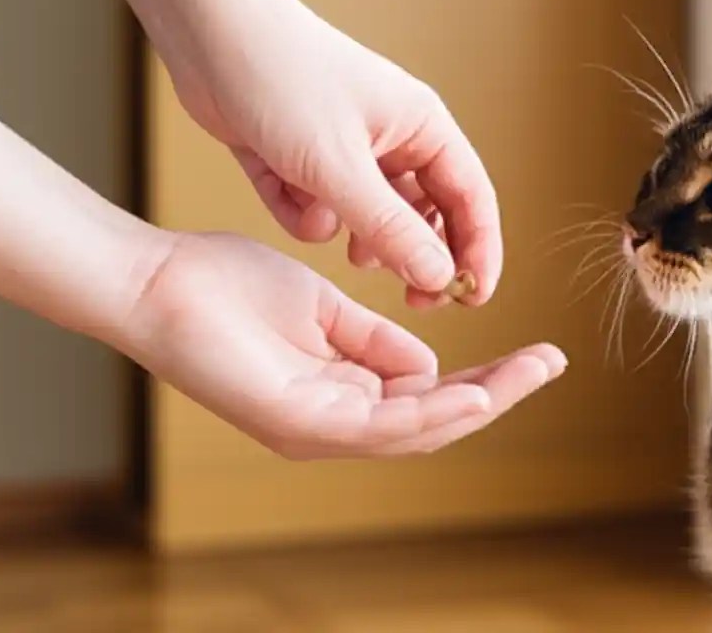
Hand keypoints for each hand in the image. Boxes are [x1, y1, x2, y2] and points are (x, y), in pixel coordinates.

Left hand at [72, 0, 499, 304]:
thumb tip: (440, 279)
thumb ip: (392, 230)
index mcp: (422, 126)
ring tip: (346, 250)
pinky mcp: (301, 158)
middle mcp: (393, 138)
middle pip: (427, 216)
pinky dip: (299, 208)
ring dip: (355, 236)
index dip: (480, 251)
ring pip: (370, 218)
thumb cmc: (280, 79)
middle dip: (415, 256)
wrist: (203, 28)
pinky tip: (275, 183)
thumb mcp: (339, 168)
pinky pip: (317, 207)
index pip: (472, 199)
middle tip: (410, 300)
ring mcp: (346, 149)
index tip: (472, 300)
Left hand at [123, 232, 564, 458]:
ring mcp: (315, 427)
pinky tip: (473, 395)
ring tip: (528, 376)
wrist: (160, 281)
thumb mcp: (324, 308)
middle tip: (550, 364)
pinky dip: (431, 413)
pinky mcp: (297, 422)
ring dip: (479, 404)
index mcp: (341, 391)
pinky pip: (379, 425)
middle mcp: (334, 419)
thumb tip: (428, 362)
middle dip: (498, 392)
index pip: (428, 395)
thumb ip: (373, 339)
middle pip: (433, 419)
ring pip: (416, 431)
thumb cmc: (229, 288)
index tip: (529, 351)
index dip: (483, 378)